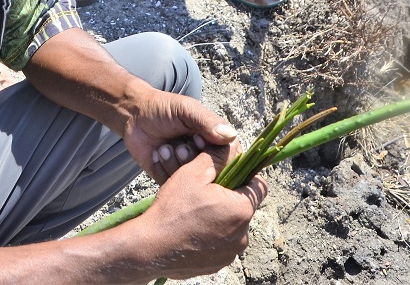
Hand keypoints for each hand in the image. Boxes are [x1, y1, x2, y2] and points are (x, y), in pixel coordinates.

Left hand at [121, 90, 239, 183]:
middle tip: (179, 146)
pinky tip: (156, 154)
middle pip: (211, 174)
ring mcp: (187, 171)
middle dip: (192, 160)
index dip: (215, 154)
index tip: (197, 140)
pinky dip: (163, 169)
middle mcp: (204, 158)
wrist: (133, 115)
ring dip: (176, 165)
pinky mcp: (169, 179)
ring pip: (190, 183)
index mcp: (215, 140)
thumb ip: (207, 121)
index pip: (230, 157)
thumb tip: (231, 135)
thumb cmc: (163, 108)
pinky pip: (171, 186)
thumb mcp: (186, 109)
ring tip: (165, 148)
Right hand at [137, 153, 269, 280]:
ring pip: (232, 226)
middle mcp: (242, 235)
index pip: (259, 186)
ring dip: (219, 217)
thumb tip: (232, 145)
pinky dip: (210, 236)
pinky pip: (220, 244)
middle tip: (204, 192)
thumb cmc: (172, 209)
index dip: (245, 175)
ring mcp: (230, 253)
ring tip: (195, 212)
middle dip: (228, 197)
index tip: (229, 172)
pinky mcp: (217, 264)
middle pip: (243, 207)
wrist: (150, 248)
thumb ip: (217, 157)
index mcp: (241, 210)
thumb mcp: (193, 173)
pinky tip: (191, 230)